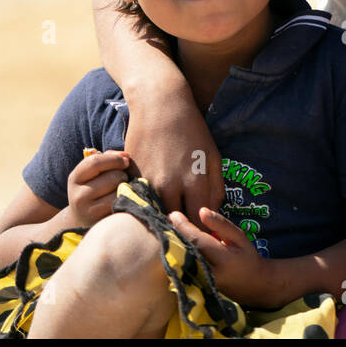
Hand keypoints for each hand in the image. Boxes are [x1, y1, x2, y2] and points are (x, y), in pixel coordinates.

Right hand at [65, 150, 132, 226]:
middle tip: (122, 178)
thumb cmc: (94, 189)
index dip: (115, 159)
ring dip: (126, 187)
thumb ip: (108, 159)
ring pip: (118, 190)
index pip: (95, 162)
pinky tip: (121, 200)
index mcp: (75, 178)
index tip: (126, 160)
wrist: (83, 220)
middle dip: (123, 174)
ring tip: (120, 189)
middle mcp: (78, 195)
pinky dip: (125, 199)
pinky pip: (120, 204)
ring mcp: (87, 210)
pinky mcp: (100, 220)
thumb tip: (126, 156)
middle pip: (112, 176)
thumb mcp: (93, 174)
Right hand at [124, 100, 223, 231]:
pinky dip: (143, 208)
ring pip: (153, 215)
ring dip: (160, 222)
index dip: (201, 233)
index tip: (202, 240)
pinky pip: (136, 202)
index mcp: (194, 180)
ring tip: (166, 229)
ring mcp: (146, 181)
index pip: (198, 221)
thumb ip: (215, 189)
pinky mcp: (130, 177)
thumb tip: (211, 216)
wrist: (161, 106)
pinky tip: (148, 210)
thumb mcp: (213, 157)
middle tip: (183, 241)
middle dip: (179, 233)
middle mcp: (169, 184)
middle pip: (173, 223)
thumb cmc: (193, 131)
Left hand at [169, 208, 271, 306]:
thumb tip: (201, 211)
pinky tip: (171, 246)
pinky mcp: (195, 288)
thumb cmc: (246, 257)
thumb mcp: (239, 237)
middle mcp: (210, 274)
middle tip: (163, 221)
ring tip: (165, 232)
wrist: (252, 284)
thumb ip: (221, 224)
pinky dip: (174, 256)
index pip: (197, 240)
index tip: (173, 214)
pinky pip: (180, 269)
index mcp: (223, 259)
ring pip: (179, 262)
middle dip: (172, 236)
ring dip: (170, 246)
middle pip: (184, 252)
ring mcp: (201, 283)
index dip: (183, 226)